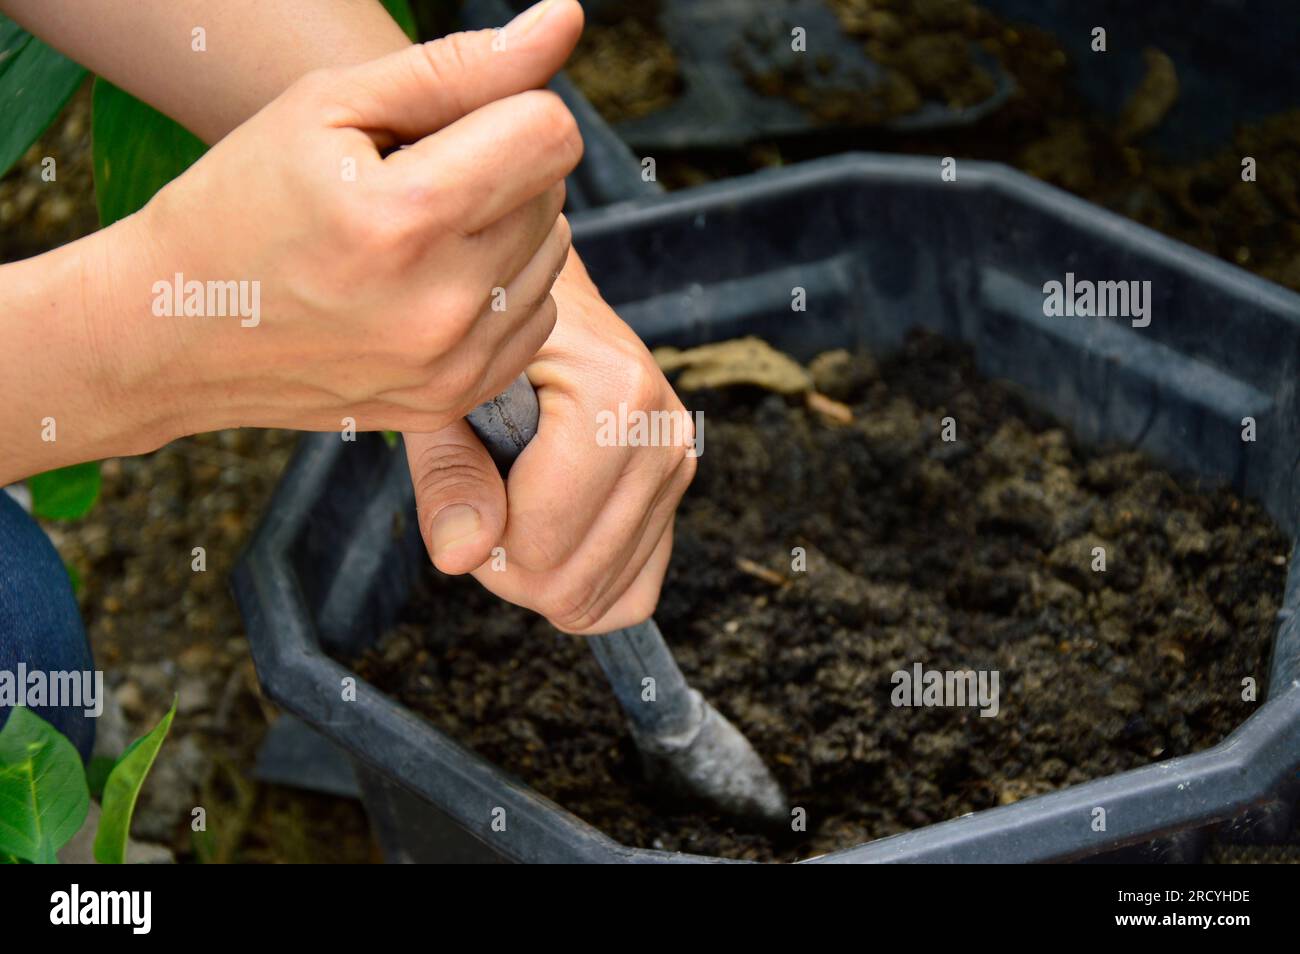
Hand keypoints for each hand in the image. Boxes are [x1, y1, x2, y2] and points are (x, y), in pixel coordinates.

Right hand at [117, 0, 584, 437]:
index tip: (454, 122)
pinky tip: (431, 286)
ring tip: (416, 237)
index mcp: (404, 217)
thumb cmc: (243, 202)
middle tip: (412, 184)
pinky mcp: (456, 398)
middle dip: (500, 170)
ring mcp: (451, 363)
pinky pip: (537, 319)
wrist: (174, 333)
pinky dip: (500, 292)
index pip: (550, 134)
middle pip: (553, 192)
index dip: (510, 109)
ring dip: (505, 230)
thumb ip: (458, 65)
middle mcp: (441, 304)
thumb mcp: (329, 106)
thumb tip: (564, 21)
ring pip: (552, 255)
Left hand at [403, 252, 696, 633]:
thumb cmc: (485, 342)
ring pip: (600, 597)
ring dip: (540, 573)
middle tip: (483, 500)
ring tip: (516, 502)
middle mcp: (664, 435)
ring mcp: (679, 465)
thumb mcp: (444, 392)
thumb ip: (447, 472)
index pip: (540, 540)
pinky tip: (552, 537)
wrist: (545, 306)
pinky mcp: (678, 491)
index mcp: (615, 396)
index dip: (481, 535)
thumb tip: (462, 555)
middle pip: (572, 583)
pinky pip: (636, 593)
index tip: (466, 479)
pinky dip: (582, 585)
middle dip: (508, 566)